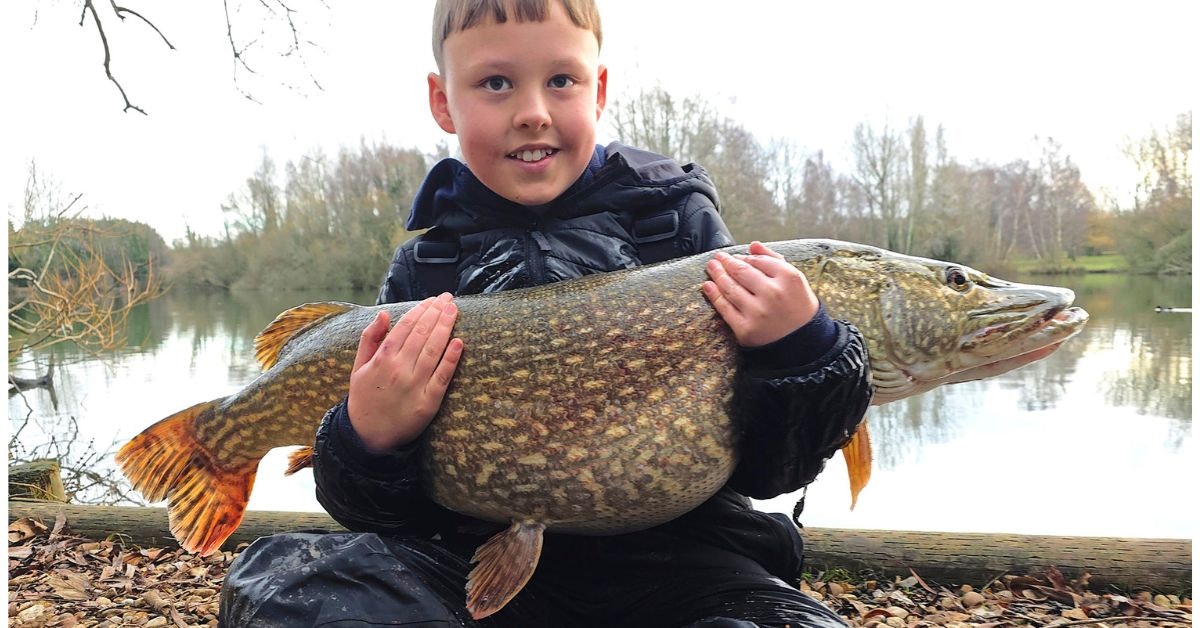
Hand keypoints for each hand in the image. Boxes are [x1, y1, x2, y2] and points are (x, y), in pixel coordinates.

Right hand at [347, 293, 463, 451]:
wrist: (368, 435)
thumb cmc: (365, 397)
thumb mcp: (358, 366)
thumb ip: (370, 338)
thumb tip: (383, 314)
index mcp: (382, 358)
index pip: (406, 326)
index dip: (421, 309)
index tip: (433, 299)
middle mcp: (399, 369)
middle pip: (422, 334)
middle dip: (437, 312)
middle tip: (449, 299)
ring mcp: (415, 385)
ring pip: (433, 350)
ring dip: (445, 328)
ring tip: (454, 311)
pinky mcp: (428, 402)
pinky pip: (442, 376)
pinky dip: (451, 359)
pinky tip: (459, 342)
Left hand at [702, 241, 819, 346]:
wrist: (802, 342)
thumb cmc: (796, 306)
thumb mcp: (794, 280)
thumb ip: (774, 259)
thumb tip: (753, 245)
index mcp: (789, 278)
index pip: (758, 261)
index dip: (744, 258)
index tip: (736, 257)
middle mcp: (773, 294)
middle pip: (742, 272)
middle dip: (727, 262)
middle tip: (718, 257)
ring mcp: (758, 312)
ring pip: (730, 288)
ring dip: (717, 275)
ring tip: (711, 267)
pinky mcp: (746, 329)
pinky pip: (725, 308)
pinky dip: (714, 294)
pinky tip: (708, 285)